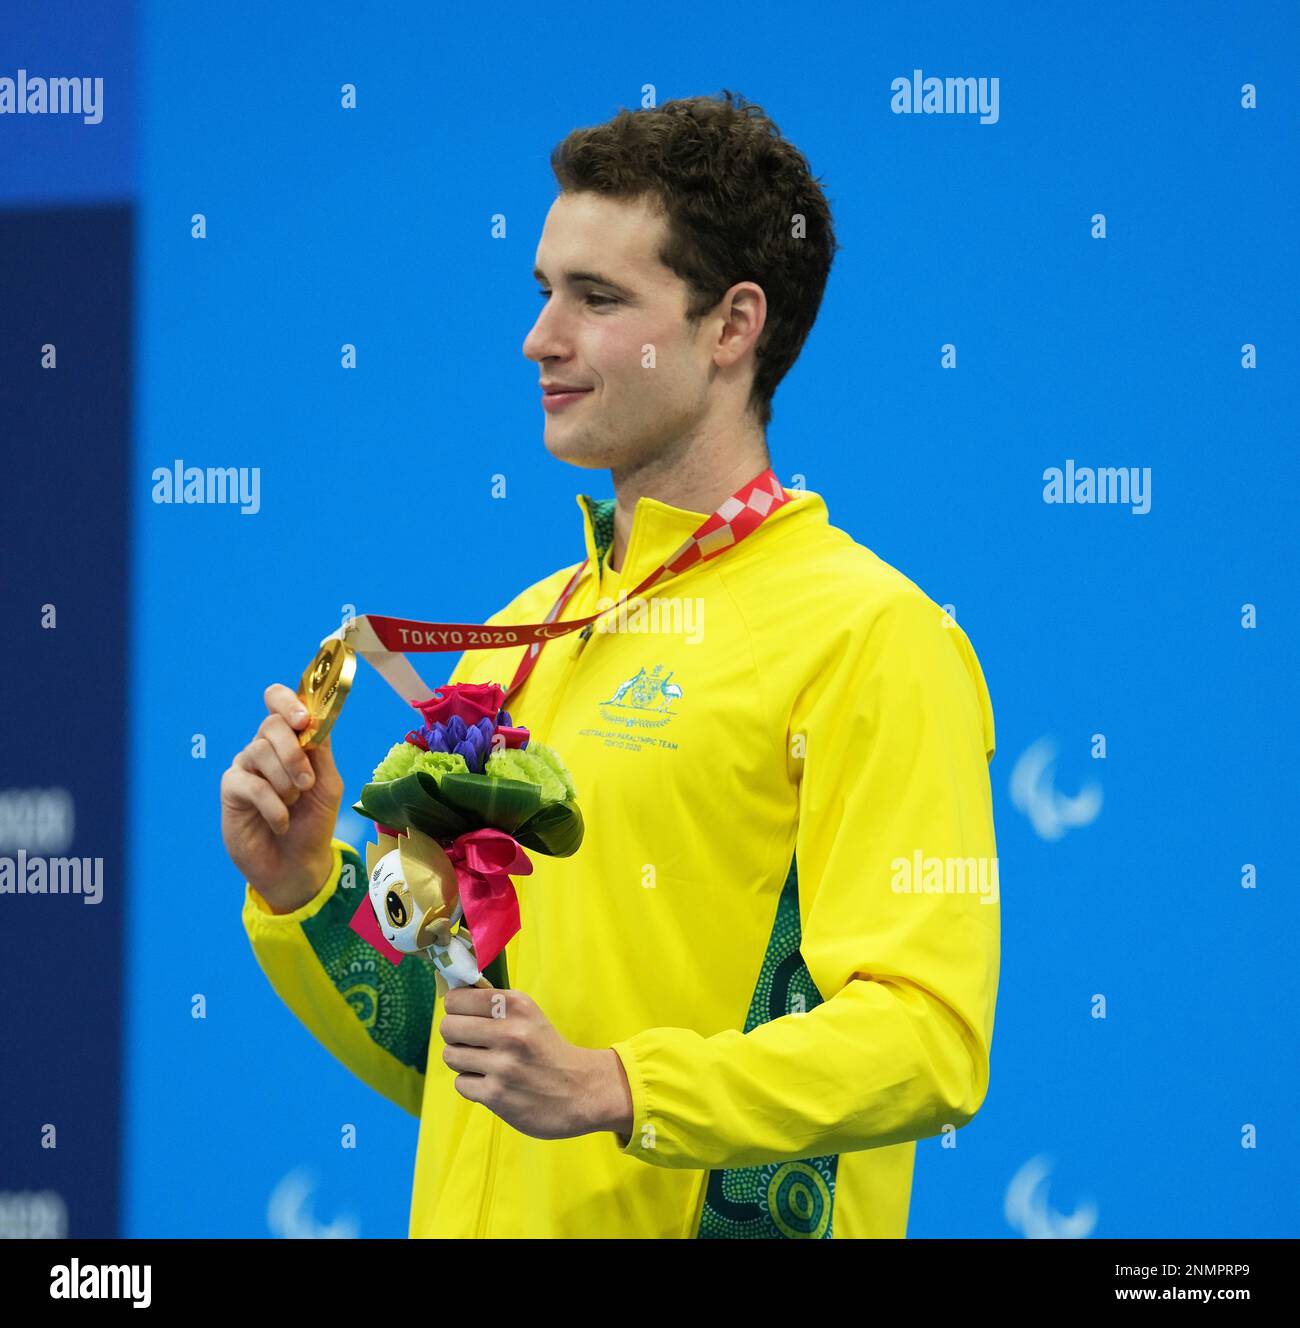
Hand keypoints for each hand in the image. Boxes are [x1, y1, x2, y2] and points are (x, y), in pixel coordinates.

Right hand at [220, 683, 343, 912]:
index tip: (303, 720)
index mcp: (291, 739)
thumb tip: (311, 719)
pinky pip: (252, 785)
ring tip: (293, 804)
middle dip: (294, 754)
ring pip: (260, 751)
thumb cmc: (314, 821)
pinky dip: (274, 806)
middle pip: (271, 725)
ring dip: (286, 783)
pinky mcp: (231, 789)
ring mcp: (246, 766)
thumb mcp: (327, 784)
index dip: (288, 702)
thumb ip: (320, 751)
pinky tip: (282, 822)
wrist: (299, 863)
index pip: (279, 701)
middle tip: (307, 784)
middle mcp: (266, 747)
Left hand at [439, 987, 632, 1141]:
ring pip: (450, 1056)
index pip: (457, 999)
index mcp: (515, 1005)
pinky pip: (461, 1084)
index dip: (456, 1009)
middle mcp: (509, 1032)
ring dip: (462, 1061)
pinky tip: (491, 1082)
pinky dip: (472, 1084)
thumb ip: (494, 1005)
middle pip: (448, 1027)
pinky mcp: (496, 1095)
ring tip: (483, 1063)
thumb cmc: (548, 1048)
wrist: (581, 1090)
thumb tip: (452, 998)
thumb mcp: (528, 1015)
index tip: (464, 1015)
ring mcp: (502, 1066)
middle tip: (470, 1041)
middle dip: (455, 1035)